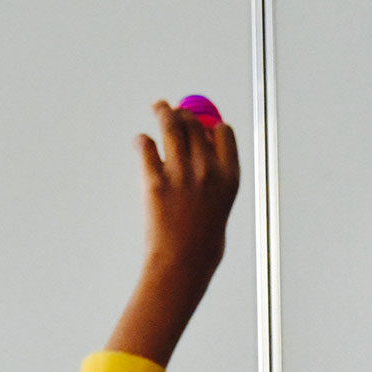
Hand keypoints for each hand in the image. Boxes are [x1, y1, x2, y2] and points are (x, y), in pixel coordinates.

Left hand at [106, 101, 240, 366]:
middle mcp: (207, 170)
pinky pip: (146, 146)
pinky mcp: (155, 180)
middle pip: (195, 125)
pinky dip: (143, 141)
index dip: (211, 125)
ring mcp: (181, 174)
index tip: (202, 124)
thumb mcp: (218, 207)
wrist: (183, 264)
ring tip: (159, 107)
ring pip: (171, 125)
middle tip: (175, 112)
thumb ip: (213, 181)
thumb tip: (202, 158)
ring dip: (163, 112)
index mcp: (229, 177)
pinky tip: (141, 142)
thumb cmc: (202, 242)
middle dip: (185, 114)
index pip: (224, 134)